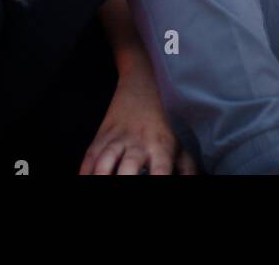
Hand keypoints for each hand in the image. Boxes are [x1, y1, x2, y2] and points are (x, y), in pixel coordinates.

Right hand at [78, 60, 198, 175]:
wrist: (138, 87)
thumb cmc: (161, 125)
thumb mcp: (178, 144)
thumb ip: (187, 170)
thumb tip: (194, 183)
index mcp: (160, 147)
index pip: (161, 170)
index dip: (158, 180)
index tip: (156, 185)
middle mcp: (138, 143)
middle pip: (129, 168)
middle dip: (125, 180)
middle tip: (121, 190)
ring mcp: (116, 139)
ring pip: (104, 161)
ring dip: (101, 176)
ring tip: (100, 186)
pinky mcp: (100, 138)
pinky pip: (89, 157)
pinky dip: (84, 170)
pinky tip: (84, 178)